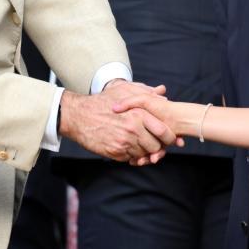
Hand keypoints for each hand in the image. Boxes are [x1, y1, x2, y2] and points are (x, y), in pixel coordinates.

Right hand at [58, 82, 176, 163]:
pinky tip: (128, 147)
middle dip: (158, 147)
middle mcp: (133, 129)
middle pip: (156, 146)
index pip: (164, 131)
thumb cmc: (102, 101)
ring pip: (144, 154)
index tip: (169, 137)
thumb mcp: (124, 90)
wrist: (78, 116)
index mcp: (139, 114)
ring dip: (144, 152)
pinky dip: (132, 155)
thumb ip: (145, 92)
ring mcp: (123, 142)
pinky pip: (131, 158)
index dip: (170, 137)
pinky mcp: (114, 152)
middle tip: (155, 143)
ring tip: (140, 144)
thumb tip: (163, 91)